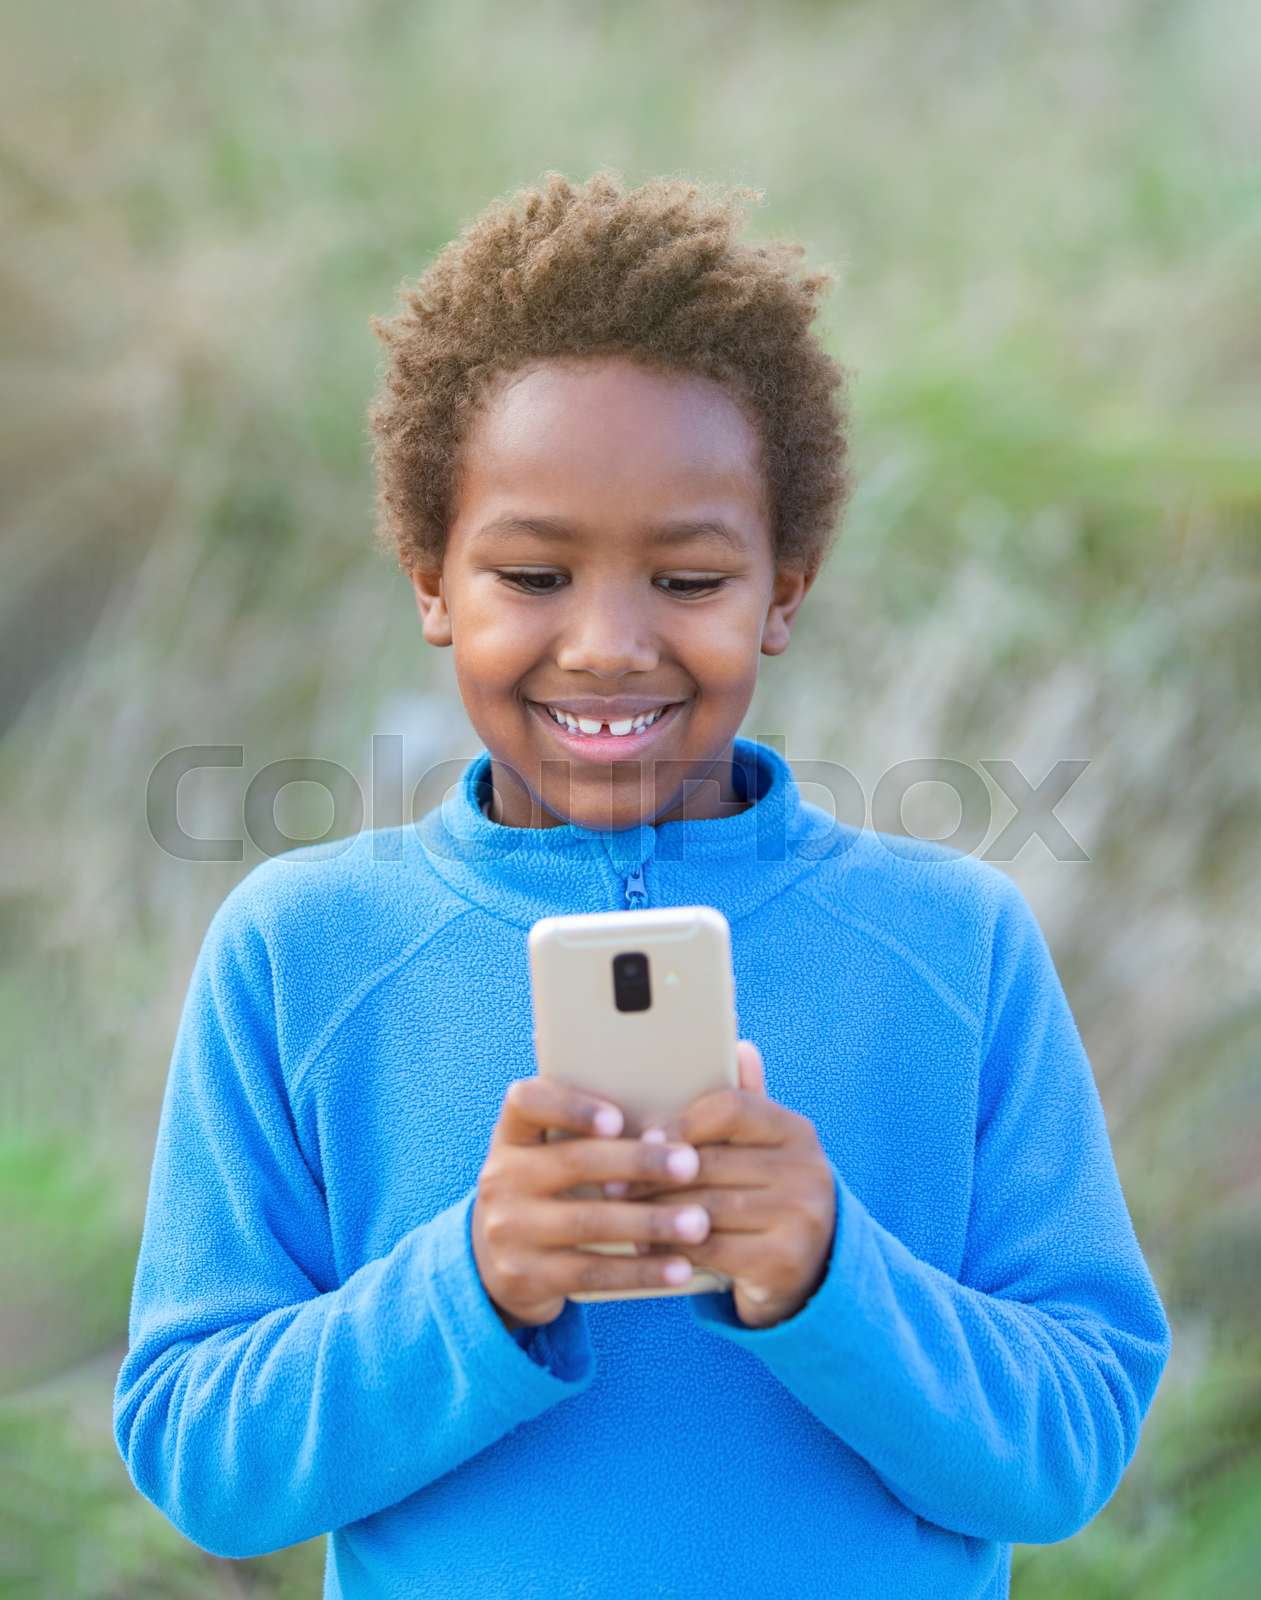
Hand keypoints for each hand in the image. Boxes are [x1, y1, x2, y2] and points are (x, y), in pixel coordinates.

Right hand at [472, 1077, 720, 1327]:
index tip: (619, 1119)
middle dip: (639, 1163)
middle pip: (575, 1162)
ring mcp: (508, 1228)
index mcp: (512, 1134)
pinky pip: (591, 1272)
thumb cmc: (553, 1187)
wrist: (500, 1262)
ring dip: (651, 1222)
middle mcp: (502, 1176)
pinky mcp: (524, 1275)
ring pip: (589, 1221)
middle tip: (691, 1164)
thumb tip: (678, 1092)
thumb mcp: (551, 1151)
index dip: (571, 1106)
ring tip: (699, 1222)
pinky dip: (640, 1270)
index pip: (527, 1102)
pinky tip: (680, 1268)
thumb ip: (591, 1122)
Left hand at [614, 1041, 836, 1328]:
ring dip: (655, 1212)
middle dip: (653, 1174)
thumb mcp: (763, 1152)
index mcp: (796, 1132)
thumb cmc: (769, 1199)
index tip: (643, 1138)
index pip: (734, 1108)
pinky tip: (647, 1246)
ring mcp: (800, 1217)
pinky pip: (711, 1249)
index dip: (683, 1121)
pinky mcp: (784, 1261)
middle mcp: (807, 1170)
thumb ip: (745, 1106)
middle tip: (609, 1181)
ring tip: (620, 1212)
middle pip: (711, 1162)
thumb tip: (739, 1043)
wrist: (815, 1271)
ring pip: (705, 1208)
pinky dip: (672, 1247)